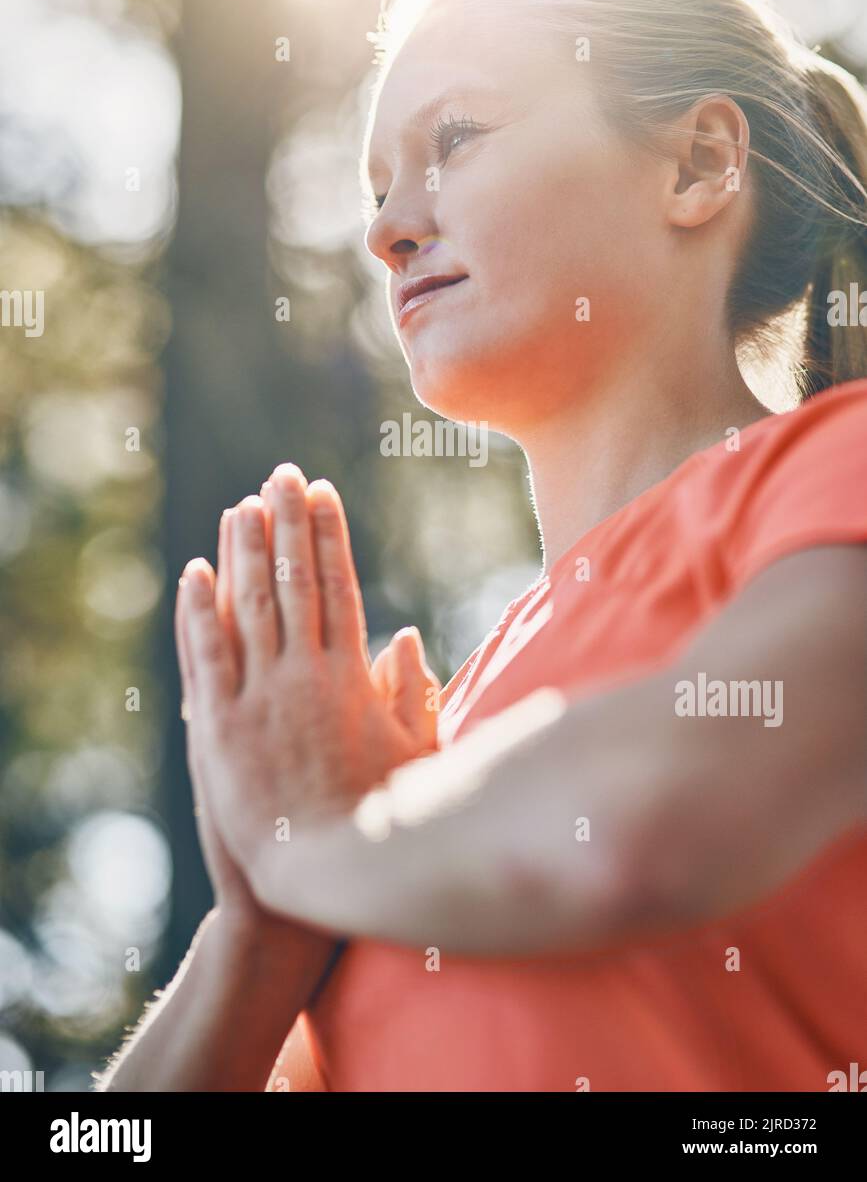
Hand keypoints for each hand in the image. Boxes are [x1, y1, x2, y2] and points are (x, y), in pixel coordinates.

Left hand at [176, 464, 439, 909]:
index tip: (323, 494)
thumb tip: (403, 636)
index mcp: (352, 676)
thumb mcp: (413, 751)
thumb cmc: (382, 822)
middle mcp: (305, 673)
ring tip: (240, 503)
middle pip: (293, 581)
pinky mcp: (220, 727)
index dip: (328, 536)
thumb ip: (411, 690)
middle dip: (287, 523)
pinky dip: (198, 611)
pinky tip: (195, 573)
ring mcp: (260, 697)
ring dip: (244, 550)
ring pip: (249, 605)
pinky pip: (206, 655)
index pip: (338, 585)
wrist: (325, 878)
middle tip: (281, 474)